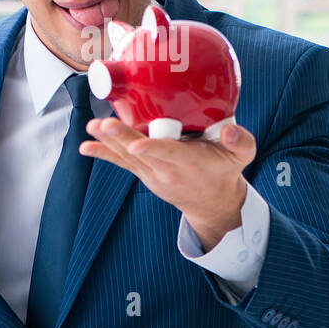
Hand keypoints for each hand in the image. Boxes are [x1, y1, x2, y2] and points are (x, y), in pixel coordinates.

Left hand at [79, 117, 255, 248]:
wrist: (213, 202)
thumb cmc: (225, 170)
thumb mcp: (242, 156)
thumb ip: (241, 141)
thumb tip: (232, 130)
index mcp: (191, 162)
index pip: (170, 154)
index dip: (152, 149)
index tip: (135, 146)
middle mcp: (168, 170)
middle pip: (141, 153)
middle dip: (121, 139)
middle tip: (104, 125)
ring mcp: (153, 174)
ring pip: (127, 158)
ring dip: (108, 143)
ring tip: (92, 128)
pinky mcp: (145, 174)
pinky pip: (121, 164)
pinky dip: (103, 154)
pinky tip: (86, 146)